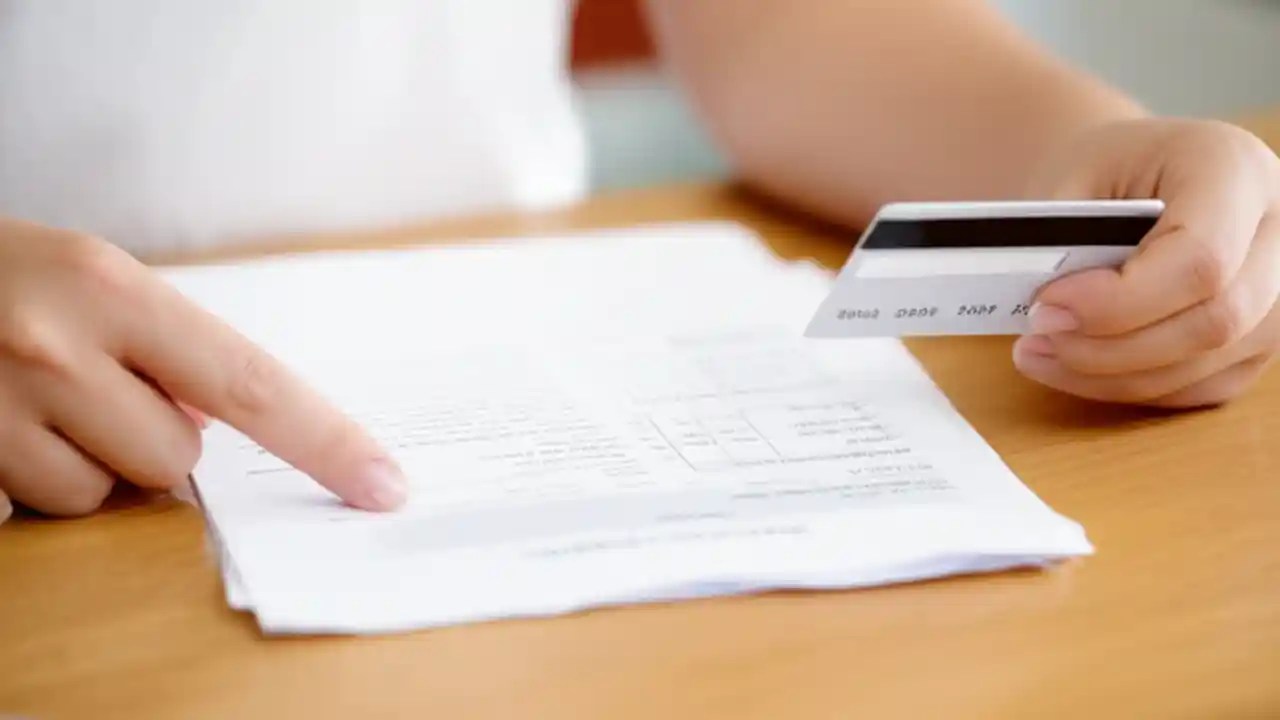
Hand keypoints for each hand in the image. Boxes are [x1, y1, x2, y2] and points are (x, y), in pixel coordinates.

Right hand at [0, 217, 406, 525]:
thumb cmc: (8, 277)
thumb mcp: (97, 285)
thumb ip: (171, 353)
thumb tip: (228, 429)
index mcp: (111, 288)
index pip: (252, 385)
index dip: (326, 443)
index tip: (383, 485)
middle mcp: (53, 346)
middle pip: (176, 460)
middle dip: (156, 439)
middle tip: (103, 388)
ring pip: (107, 496)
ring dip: (96, 467)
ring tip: (46, 404)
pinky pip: (43, 512)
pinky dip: (42, 483)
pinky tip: (13, 429)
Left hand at [1015, 118, 1279, 407]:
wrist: (1125, 174)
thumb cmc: (1097, 171)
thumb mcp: (1070, 179)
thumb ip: (1062, 243)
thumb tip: (1051, 313)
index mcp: (1234, 167)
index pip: (1200, 258)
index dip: (1118, 302)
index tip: (1046, 306)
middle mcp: (1279, 227)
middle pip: (1214, 321)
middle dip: (1111, 345)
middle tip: (1039, 333)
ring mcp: (1279, 288)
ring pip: (1205, 364)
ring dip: (1110, 375)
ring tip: (1039, 351)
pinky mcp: (1259, 335)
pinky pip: (1198, 385)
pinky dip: (1128, 385)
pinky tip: (1074, 365)